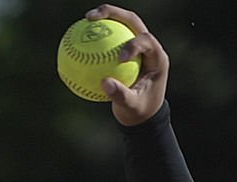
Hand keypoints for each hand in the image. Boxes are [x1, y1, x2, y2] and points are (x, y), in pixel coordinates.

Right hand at [84, 5, 168, 123]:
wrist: (141, 113)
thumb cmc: (140, 111)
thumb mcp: (132, 107)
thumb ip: (121, 95)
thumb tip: (105, 83)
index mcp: (156, 58)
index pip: (146, 41)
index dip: (133, 45)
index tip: (119, 59)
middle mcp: (148, 46)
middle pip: (132, 21)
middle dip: (114, 13)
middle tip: (95, 17)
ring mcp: (136, 44)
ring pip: (121, 22)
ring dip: (104, 16)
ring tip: (87, 18)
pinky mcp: (124, 46)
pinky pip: (110, 36)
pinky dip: (96, 34)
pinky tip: (80, 35)